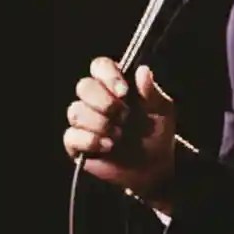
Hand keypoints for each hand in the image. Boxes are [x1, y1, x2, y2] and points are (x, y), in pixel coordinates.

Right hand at [63, 57, 175, 208]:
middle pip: (84, 86)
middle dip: (104, 103)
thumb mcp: (162, 111)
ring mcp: (84, 121)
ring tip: (119, 136)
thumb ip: (151, 91)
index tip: (124, 92)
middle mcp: (96, 99)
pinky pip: (71, 136)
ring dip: (100, 124)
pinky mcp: (77, 144)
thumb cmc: (157, 133)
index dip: (108, 76)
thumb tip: (142, 71)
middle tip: (124, 117)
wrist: (155, 167)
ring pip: (75, 111)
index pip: (99, 66)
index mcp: (114, 85)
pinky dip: (90, 141)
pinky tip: (108, 146)